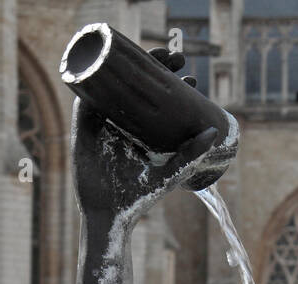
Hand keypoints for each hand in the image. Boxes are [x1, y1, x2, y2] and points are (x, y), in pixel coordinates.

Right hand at [71, 49, 235, 216]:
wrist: (112, 216)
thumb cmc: (140, 197)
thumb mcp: (170, 172)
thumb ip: (190, 155)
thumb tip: (213, 131)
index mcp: (142, 129)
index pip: (156, 96)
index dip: (170, 80)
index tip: (189, 72)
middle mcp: (122, 122)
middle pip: (136, 84)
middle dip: (155, 65)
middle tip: (178, 57)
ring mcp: (102, 124)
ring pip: (113, 84)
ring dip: (128, 65)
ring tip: (154, 54)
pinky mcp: (83, 130)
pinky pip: (85, 99)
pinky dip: (91, 80)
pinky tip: (102, 64)